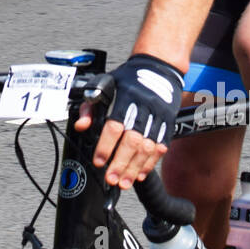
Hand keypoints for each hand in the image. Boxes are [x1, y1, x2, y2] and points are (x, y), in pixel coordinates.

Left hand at [75, 55, 183, 189]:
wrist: (159, 66)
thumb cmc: (129, 77)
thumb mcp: (106, 83)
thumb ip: (91, 105)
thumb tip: (81, 126)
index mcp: (127, 98)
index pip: (115, 125)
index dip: (107, 145)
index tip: (98, 160)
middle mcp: (144, 109)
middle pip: (133, 141)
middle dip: (121, 163)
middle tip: (111, 178)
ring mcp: (158, 118)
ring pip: (148, 148)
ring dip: (135, 168)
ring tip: (123, 183)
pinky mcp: (168, 124)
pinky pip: (161, 147)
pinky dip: (151, 163)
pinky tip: (140, 174)